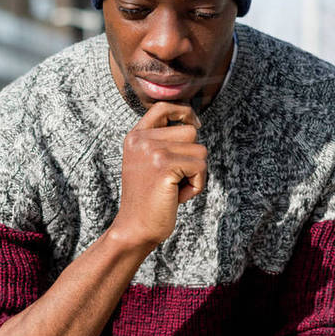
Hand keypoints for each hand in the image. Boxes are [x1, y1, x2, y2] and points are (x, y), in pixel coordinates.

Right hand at [110, 102, 206, 248]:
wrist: (134, 228)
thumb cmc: (148, 200)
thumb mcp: (148, 163)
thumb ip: (163, 143)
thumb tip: (195, 124)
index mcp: (135, 137)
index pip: (163, 107)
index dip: (184, 112)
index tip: (196, 124)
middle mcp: (141, 140)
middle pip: (191, 132)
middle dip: (192, 157)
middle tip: (173, 180)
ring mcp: (152, 151)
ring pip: (200, 151)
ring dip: (195, 174)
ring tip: (174, 188)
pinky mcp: (165, 166)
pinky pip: (200, 168)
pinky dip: (196, 186)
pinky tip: (177, 197)